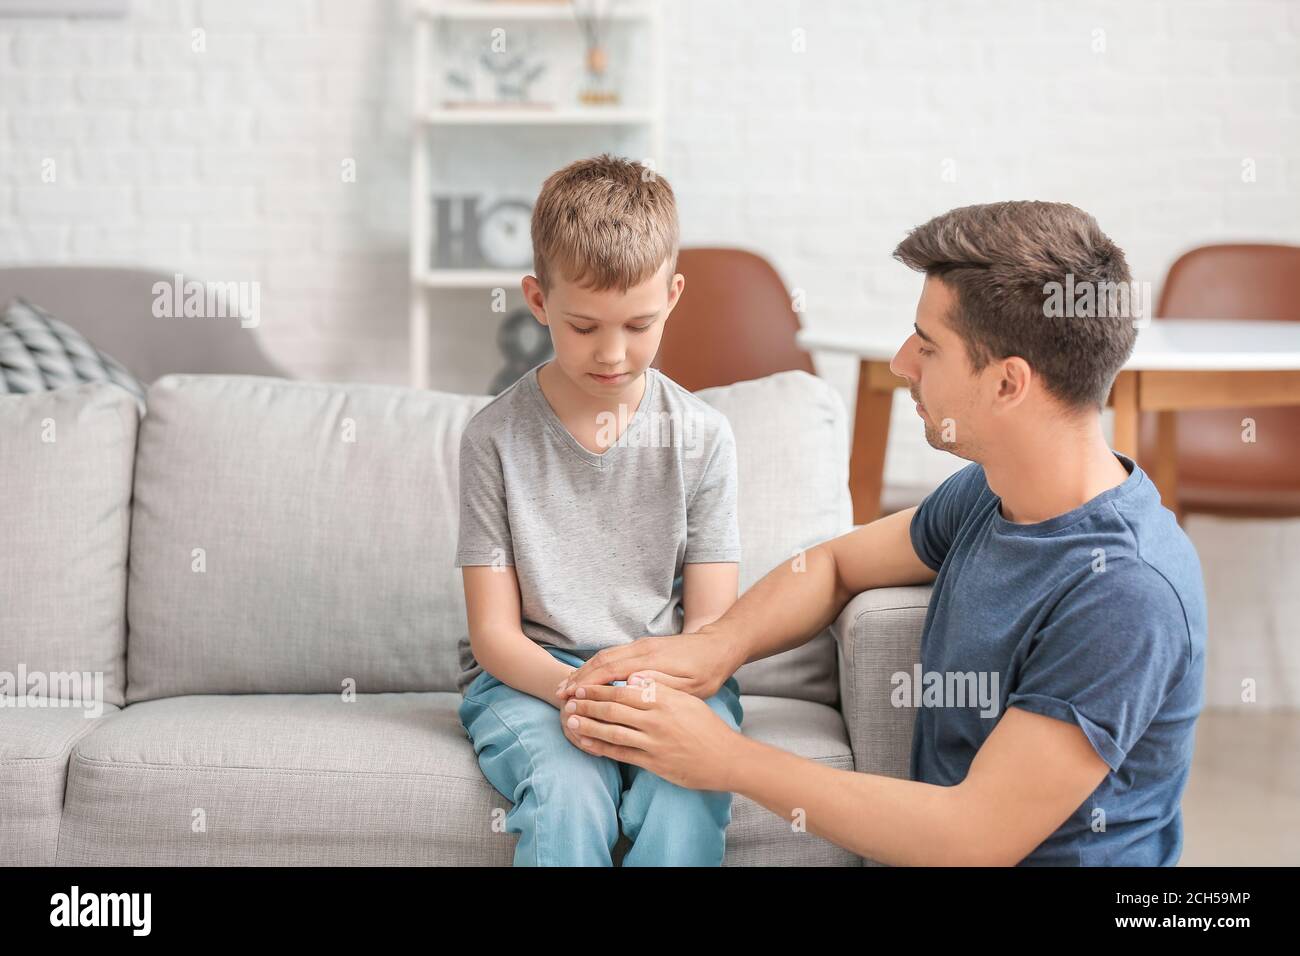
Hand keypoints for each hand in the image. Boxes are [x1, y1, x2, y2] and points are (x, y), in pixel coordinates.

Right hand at [556, 627, 743, 700]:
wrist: (718, 646)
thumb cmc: (706, 671)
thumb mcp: (689, 686)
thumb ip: (660, 686)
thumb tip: (631, 684)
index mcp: (649, 661)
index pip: (609, 671)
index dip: (587, 684)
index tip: (569, 697)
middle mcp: (640, 649)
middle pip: (600, 661)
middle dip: (578, 677)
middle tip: (558, 694)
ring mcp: (641, 646)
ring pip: (604, 655)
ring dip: (584, 670)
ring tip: (567, 686)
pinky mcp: (643, 646)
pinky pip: (613, 654)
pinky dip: (596, 665)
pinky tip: (589, 676)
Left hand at [561, 679, 742, 790]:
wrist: (726, 758)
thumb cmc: (707, 727)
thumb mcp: (686, 699)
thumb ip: (659, 688)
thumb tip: (633, 678)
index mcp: (663, 700)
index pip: (623, 691)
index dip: (599, 689)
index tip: (582, 686)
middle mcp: (656, 720)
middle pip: (613, 709)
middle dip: (587, 705)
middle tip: (568, 701)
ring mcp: (654, 742)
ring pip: (613, 732)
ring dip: (588, 726)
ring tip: (570, 721)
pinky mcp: (653, 763)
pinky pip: (620, 754)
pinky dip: (601, 748)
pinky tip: (586, 744)